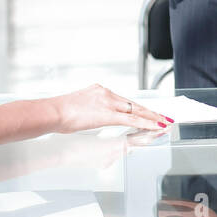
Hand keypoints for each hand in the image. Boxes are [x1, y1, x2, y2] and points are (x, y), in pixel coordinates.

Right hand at [51, 83, 173, 133]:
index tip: (148, 110)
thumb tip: (93, 115)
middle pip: (133, 103)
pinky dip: (144, 123)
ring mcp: (108, 103)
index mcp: (99, 90)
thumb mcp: (79, 106)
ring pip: (136, 110)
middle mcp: (106, 93)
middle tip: (163, 115)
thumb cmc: (59, 112)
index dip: (138, 107)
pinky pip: (131, 119)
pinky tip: (153, 126)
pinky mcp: (107, 114)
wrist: (52, 112)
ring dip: (151, 117)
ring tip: (163, 122)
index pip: (124, 100)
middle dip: (150, 111)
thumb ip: (91, 109)